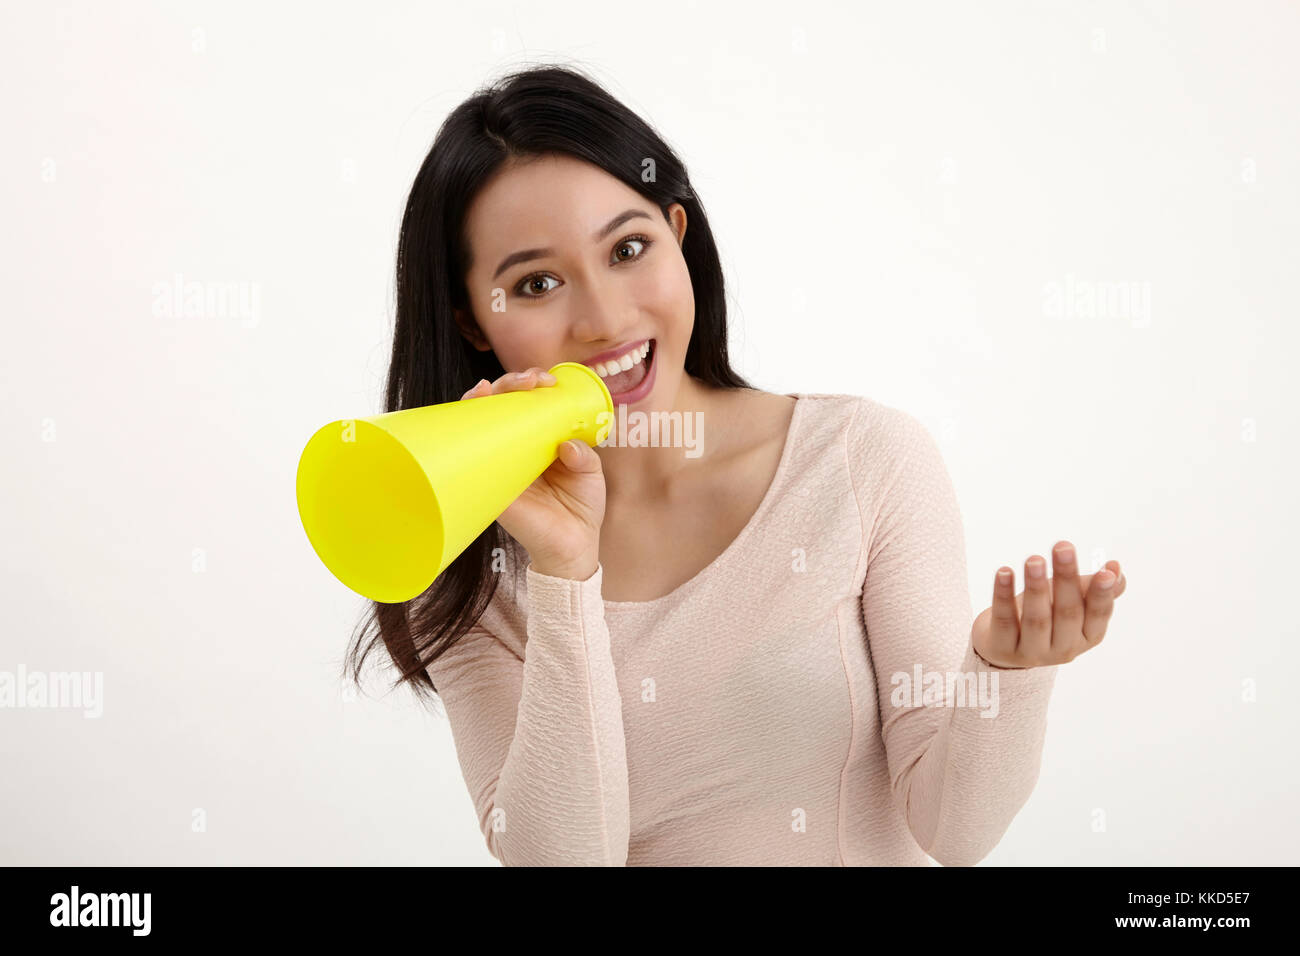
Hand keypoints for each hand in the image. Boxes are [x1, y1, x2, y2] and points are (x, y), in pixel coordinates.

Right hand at [460, 368, 604, 578]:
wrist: (572, 548)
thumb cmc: (580, 508)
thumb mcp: (591, 475)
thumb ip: (584, 456)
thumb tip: (566, 445)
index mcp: (539, 439)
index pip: (528, 403)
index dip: (532, 385)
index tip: (547, 381)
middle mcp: (516, 447)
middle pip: (502, 405)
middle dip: (511, 383)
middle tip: (531, 382)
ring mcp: (500, 463)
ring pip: (481, 421)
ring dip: (485, 397)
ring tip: (497, 388)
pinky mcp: (490, 483)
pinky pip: (472, 455)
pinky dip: (467, 429)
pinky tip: (472, 408)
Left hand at [971, 540, 1127, 668]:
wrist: (1005, 645)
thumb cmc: (1047, 615)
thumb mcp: (1073, 602)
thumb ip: (1094, 588)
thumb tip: (1116, 570)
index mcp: (1088, 636)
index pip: (1098, 615)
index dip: (1102, 594)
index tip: (1105, 571)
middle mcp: (1064, 648)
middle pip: (1067, 613)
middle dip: (1066, 579)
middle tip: (1062, 547)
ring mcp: (1033, 653)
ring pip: (1037, 619)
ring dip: (1036, 587)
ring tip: (1034, 559)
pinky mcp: (1003, 649)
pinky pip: (1004, 620)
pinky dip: (1003, 595)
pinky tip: (1004, 572)